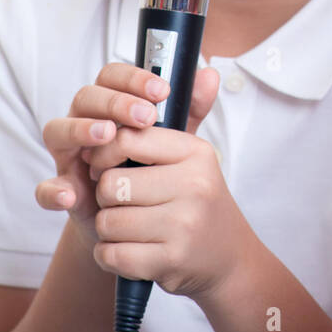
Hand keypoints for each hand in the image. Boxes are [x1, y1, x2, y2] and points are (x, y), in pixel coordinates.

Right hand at [37, 62, 179, 245]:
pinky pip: (46, 188)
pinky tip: (71, 195)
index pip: (111, 77)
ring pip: (57, 131)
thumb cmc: (154, 168)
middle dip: (114, 102)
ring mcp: (70, 157)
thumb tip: (209, 75)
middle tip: (145, 116)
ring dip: (80, 129)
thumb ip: (189, 108)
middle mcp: (85, 124)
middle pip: (85, 97)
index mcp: (111, 106)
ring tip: (108, 134)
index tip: (161, 90)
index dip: (133, 78)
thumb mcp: (175, 137)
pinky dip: (53, 190)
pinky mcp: (63, 191)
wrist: (142, 220)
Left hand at [72, 65, 253, 300]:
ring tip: (130, 228)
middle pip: (110, 184)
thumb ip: (188, 114)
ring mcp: (184, 225)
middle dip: (105, 197)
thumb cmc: (198, 203)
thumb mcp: (194, 158)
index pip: (128, 137)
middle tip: (123, 202)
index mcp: (195, 153)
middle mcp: (195, 185)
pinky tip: (130, 252)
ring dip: (108, 229)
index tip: (109, 161)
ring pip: (107, 222)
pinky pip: (112, 255)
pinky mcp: (171, 261)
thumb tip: (206, 71)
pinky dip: (110, 256)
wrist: (226, 260)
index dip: (105, 150)